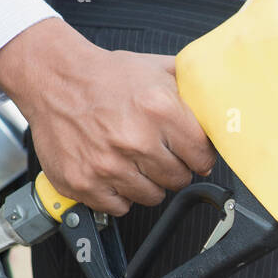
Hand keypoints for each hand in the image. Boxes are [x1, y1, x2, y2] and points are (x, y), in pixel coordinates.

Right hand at [0, 18, 214, 215]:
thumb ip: (193, 91)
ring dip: (147, 182)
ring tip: (132, 159)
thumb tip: (223, 112)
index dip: (199, 156)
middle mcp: (134, 139)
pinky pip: (119, 207)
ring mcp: (107, 165)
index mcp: (159, 110)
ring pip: (151, 197)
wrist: (53, 78)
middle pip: (178, 179)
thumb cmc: (106, 76)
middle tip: (157, 153)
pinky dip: (119, 194)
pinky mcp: (83, 182)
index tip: (192, 154)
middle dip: (173, 168)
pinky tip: (113, 171)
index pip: (202, 156)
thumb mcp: (158, 70)